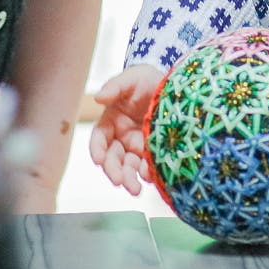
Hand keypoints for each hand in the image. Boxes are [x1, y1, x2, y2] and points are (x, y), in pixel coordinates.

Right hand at [87, 64, 164, 194]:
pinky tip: (153, 177)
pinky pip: (149, 165)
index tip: (99, 160)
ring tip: (135, 189)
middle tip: (120, 182)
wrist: (171, 83)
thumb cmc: (145, 79)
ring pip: (129, 167)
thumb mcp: (130, 79)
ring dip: (130, 179)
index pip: (99, 139)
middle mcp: (121, 137)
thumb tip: (98, 98)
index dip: (97, 150)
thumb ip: (114, 88)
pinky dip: (149, 173)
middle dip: (114, 171)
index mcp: (110, 121)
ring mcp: (137, 146)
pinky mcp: (153, 151)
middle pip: (113, 158)